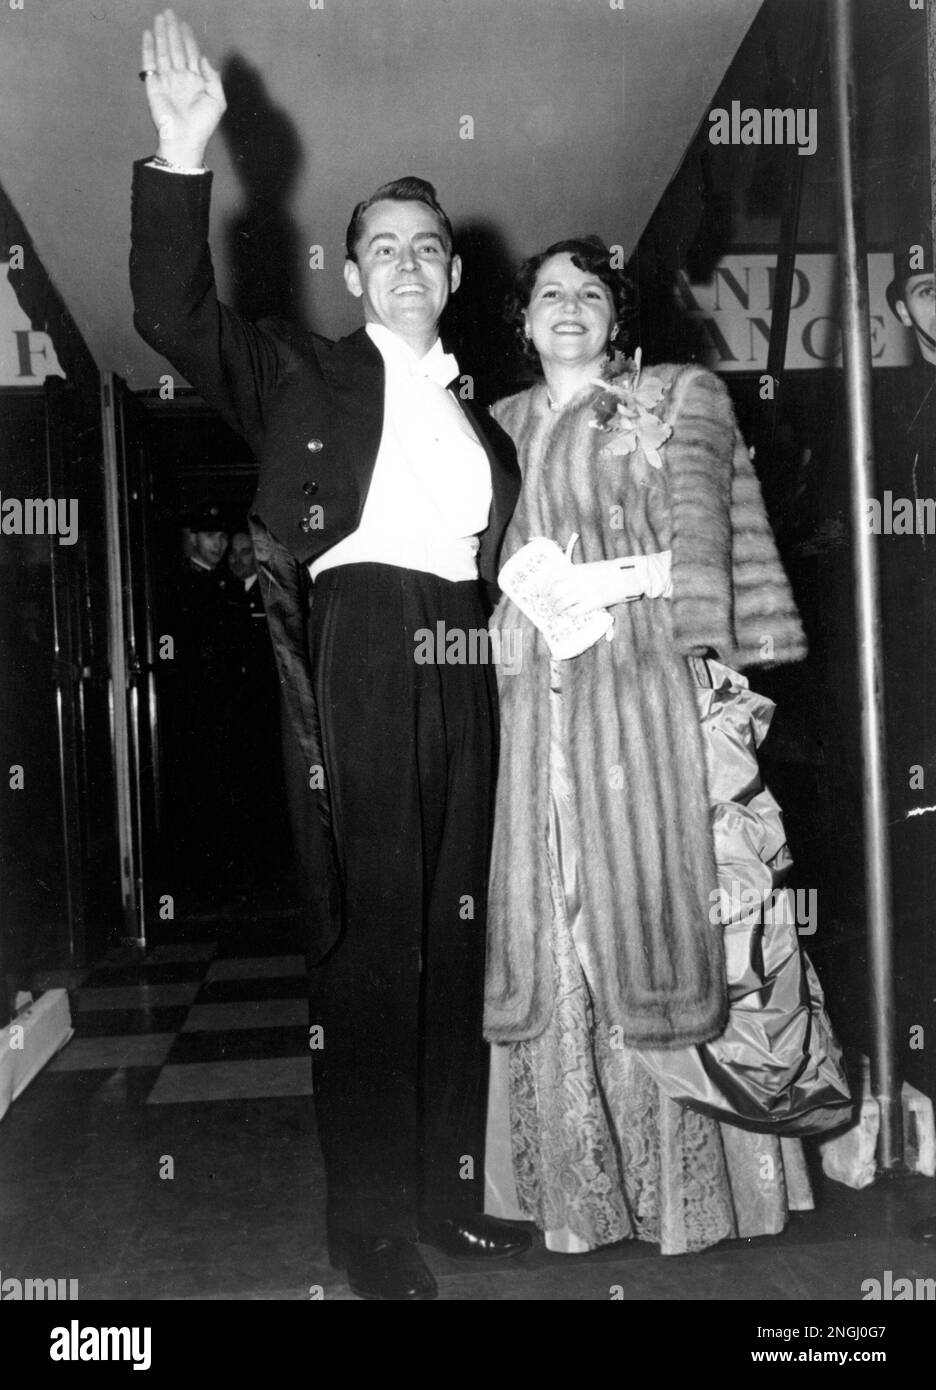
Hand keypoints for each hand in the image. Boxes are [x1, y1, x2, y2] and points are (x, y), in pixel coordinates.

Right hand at [142, 9, 225, 166]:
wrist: (186, 140)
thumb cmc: (203, 125)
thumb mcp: (217, 100)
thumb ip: (213, 78)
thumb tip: (203, 57)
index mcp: (196, 81)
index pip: (190, 53)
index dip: (188, 38)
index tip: (184, 23)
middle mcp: (180, 78)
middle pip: (176, 48)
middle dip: (173, 30)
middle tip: (169, 13)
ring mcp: (167, 81)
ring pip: (164, 52)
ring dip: (162, 34)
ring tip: (160, 18)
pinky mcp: (154, 86)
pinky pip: (150, 63)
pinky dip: (148, 49)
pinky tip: (148, 35)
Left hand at [550, 551, 671, 618]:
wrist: (627, 575)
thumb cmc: (608, 571)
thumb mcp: (590, 567)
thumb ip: (576, 575)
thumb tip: (563, 584)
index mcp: (577, 569)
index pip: (554, 577)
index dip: (546, 586)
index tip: (543, 591)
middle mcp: (578, 580)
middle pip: (556, 592)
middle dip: (550, 601)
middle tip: (550, 605)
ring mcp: (585, 592)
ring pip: (563, 603)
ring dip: (557, 609)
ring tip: (556, 612)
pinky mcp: (594, 602)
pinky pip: (575, 611)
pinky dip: (569, 614)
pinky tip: (569, 614)